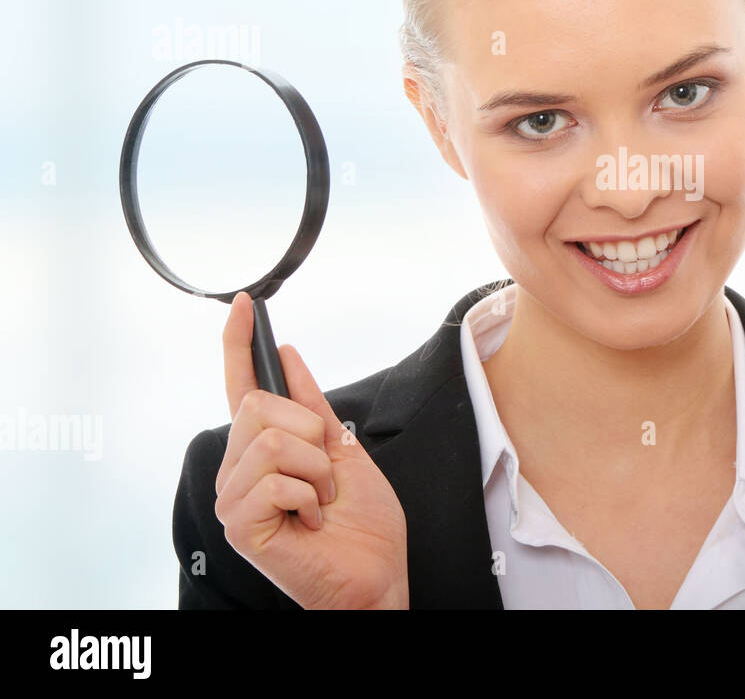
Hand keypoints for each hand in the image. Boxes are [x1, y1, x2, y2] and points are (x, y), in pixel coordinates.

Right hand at [213, 292, 408, 608]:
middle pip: (260, 404)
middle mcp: (240, 468)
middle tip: (325, 472)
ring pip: (272, 439)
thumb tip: (287, 356)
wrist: (376, 575)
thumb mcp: (344, 449)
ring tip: (321, 500)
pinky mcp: (239, 524)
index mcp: (264, 448)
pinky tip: (311, 520)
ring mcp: (235, 497)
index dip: (239, 343)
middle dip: (311, 431)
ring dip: (316, 469)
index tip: (244, 304)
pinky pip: (275, 478)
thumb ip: (313, 406)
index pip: (242, 385)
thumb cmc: (362, 525)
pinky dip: (310, 496)